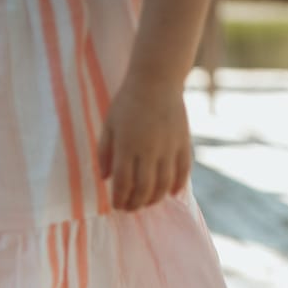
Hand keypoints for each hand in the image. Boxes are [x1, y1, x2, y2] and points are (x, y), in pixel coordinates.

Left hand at [97, 77, 192, 210]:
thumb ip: (104, 153)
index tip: (117, 206)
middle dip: (136, 204)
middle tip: (130, 208)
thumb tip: (105, 179)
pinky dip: (177, 186)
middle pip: (144, 189)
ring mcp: (168, 147)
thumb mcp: (109, 125)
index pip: (123, 183)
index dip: (120, 200)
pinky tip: (171, 193)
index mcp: (127, 146)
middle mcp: (149, 150)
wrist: (157, 79)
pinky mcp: (183, 143)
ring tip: (147, 202)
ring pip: (164, 184)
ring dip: (155, 199)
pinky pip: (183, 171)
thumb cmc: (128, 101)